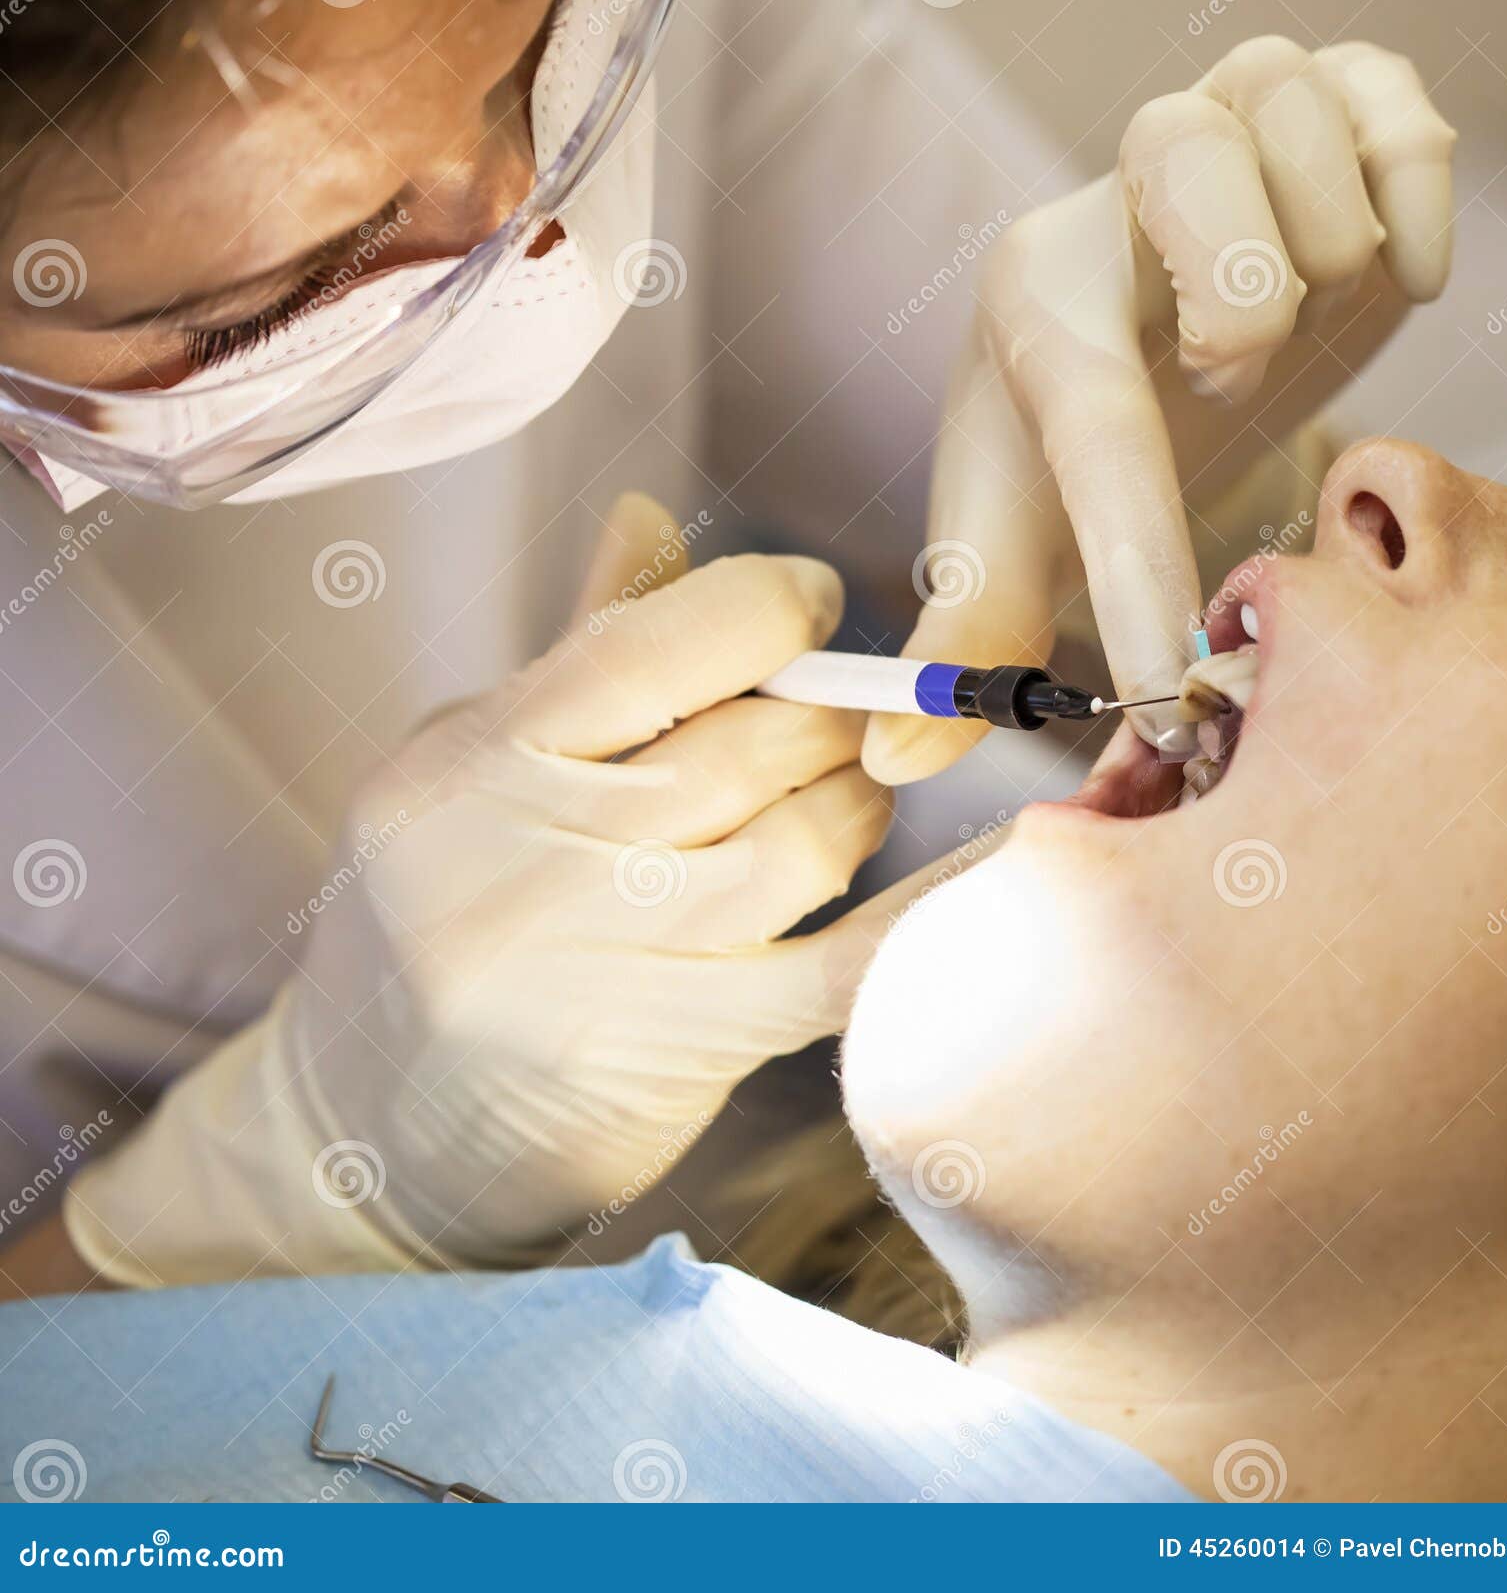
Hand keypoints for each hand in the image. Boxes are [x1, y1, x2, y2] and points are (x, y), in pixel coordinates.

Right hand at [67, 495, 905, 1280]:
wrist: (372, 1131)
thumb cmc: (436, 916)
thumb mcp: (472, 770)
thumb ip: (577, 652)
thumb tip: (652, 510)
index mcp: (474, 762)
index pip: (651, 648)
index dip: (768, 608)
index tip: (812, 603)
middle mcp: (532, 860)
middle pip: (751, 746)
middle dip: (830, 714)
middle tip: (844, 714)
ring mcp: (605, 965)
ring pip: (807, 842)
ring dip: (861, 803)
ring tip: (845, 796)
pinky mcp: (676, 1051)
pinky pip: (842, 965)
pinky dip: (930, 910)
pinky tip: (1000, 864)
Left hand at [864, 37, 1455, 782]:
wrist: (1166, 335)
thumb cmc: (1077, 442)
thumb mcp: (1014, 534)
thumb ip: (966, 636)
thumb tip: (892, 753)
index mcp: (1032, 298)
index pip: (1091, 425)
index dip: (1134, 562)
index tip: (1169, 679)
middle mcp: (1115, 190)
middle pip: (1201, 203)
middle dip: (1240, 326)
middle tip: (1227, 386)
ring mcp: (1227, 122)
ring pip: (1307, 153)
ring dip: (1324, 278)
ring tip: (1282, 332)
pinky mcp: (1332, 101)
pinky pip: (1405, 129)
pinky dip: (1414, 222)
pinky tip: (1372, 280)